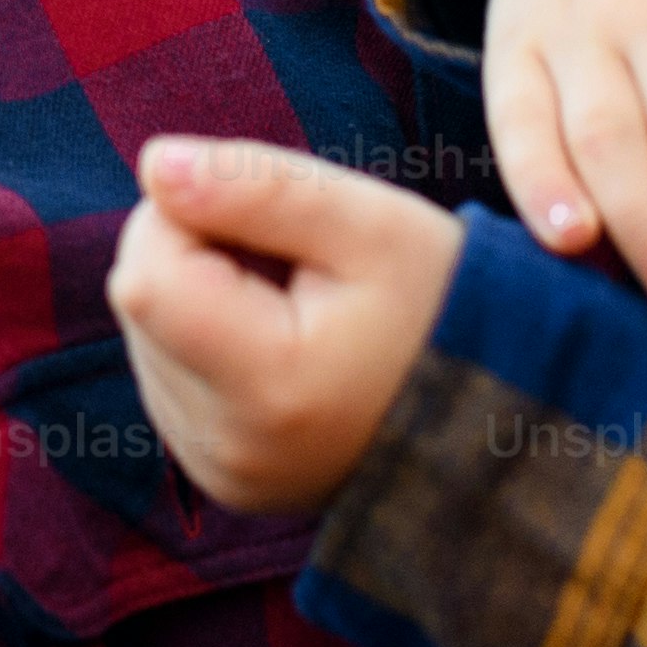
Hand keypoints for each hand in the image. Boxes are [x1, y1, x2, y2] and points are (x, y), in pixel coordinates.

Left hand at [107, 135, 465, 514]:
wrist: (505, 412)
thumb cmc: (447, 303)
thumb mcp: (370, 224)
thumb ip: (256, 187)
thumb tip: (152, 166)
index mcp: (268, 389)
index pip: (145, 272)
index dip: (190, 215)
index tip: (272, 216)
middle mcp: (229, 449)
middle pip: (141, 301)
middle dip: (201, 254)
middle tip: (302, 262)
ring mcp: (222, 474)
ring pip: (150, 336)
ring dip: (207, 297)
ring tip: (305, 305)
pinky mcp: (223, 481)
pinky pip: (173, 380)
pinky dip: (216, 344)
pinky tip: (292, 344)